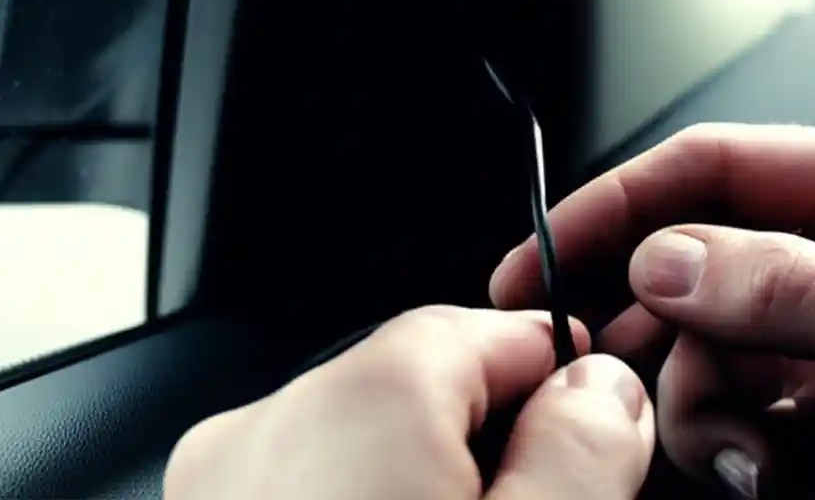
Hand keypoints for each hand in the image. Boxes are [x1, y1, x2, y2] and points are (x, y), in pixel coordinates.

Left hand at [163, 306, 653, 499]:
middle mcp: (260, 429)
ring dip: (425, 478)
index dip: (559, 374)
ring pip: (359, 445)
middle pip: (419, 387)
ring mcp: (214, 487)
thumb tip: (599, 389)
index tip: (600, 419)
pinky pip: (306, 488)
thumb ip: (582, 452)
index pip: (484, 331)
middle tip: (542, 495)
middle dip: (491, 437)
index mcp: (353, 403)